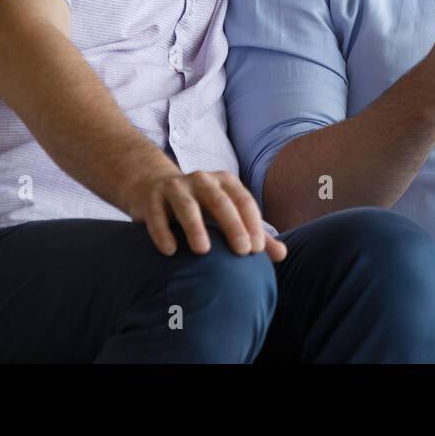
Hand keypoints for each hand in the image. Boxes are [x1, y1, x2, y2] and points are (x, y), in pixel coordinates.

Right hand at [125, 169, 287, 261]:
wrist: (152, 185)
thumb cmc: (199, 206)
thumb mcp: (226, 213)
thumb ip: (253, 233)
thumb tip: (282, 255)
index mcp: (224, 182)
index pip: (243, 201)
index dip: (252, 224)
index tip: (257, 250)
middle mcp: (202, 180)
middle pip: (220, 202)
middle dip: (233, 225)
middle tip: (243, 251)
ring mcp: (175, 187)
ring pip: (187, 206)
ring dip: (196, 227)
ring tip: (204, 250)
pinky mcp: (151, 199)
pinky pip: (157, 216)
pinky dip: (163, 232)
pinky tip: (170, 251)